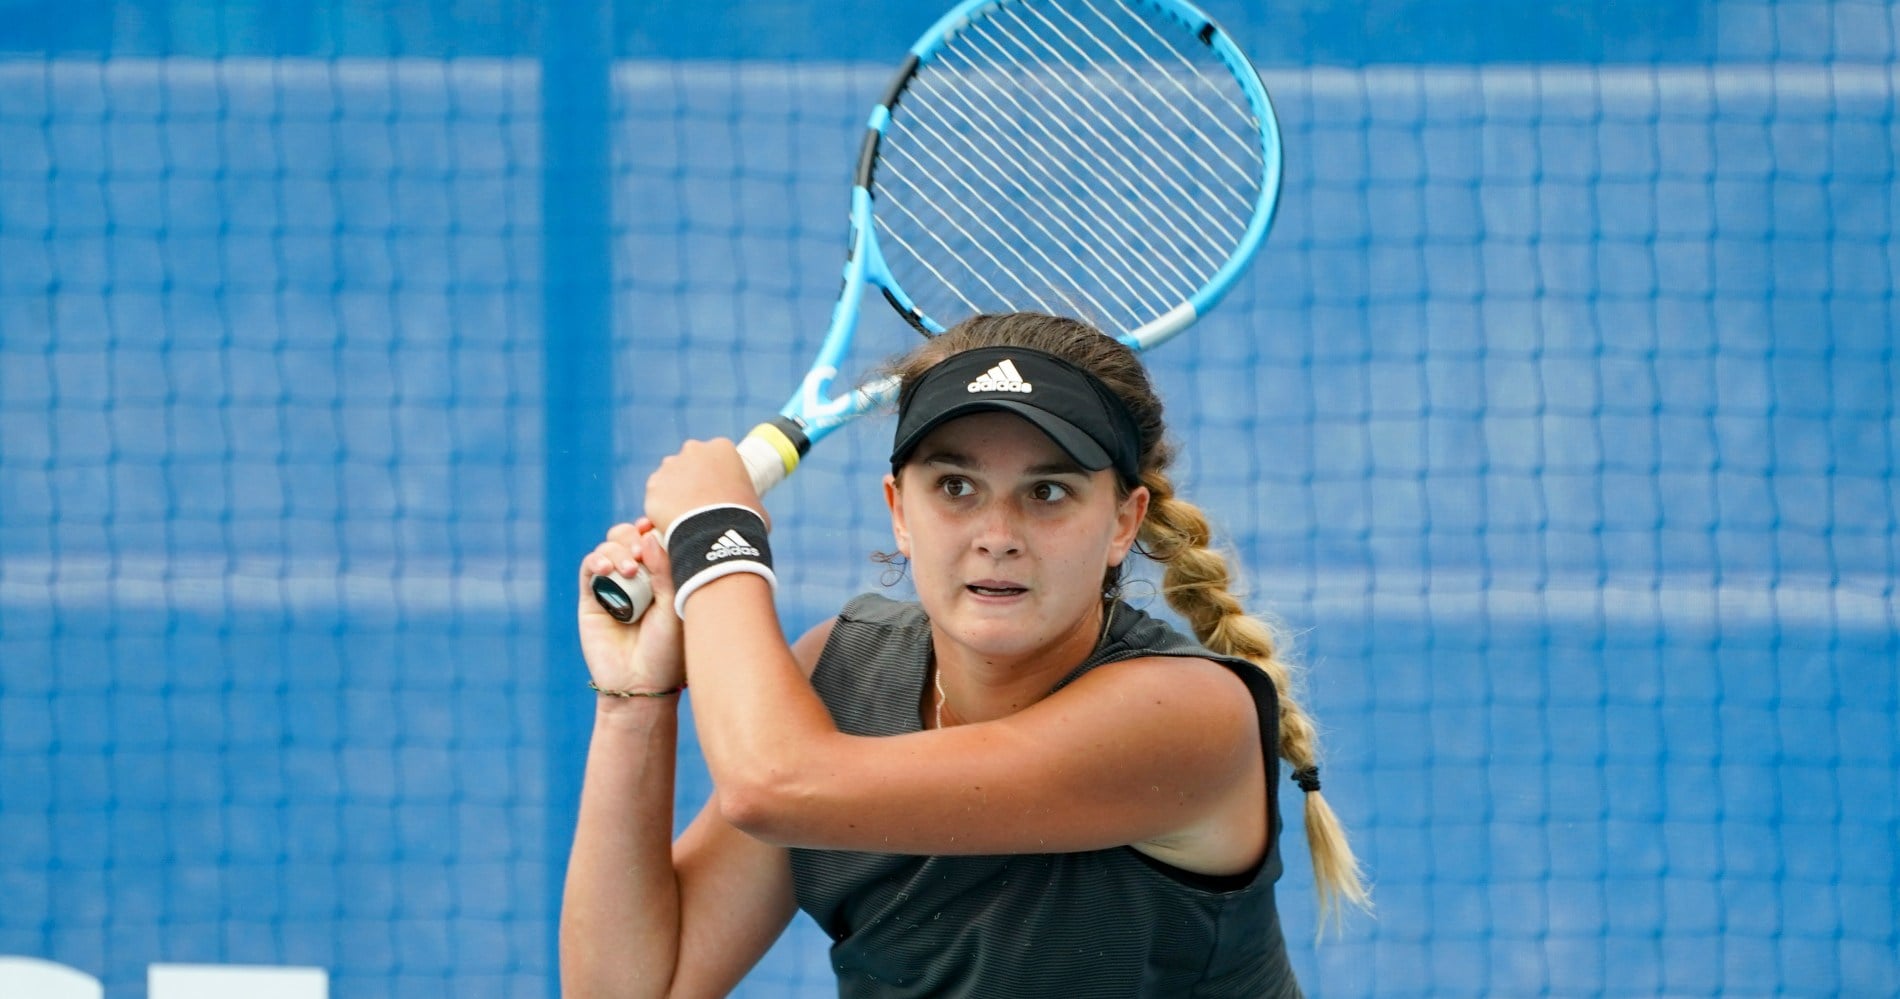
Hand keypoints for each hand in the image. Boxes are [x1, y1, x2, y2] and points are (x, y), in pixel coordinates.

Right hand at [577, 518, 684, 695]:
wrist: (641, 685)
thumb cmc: (668, 649)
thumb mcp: (675, 605)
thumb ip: (665, 569)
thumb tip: (649, 535)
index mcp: (664, 575)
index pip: (655, 537)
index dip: (653, 526)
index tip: (654, 527)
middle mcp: (638, 577)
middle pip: (629, 537)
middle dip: (633, 537)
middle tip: (641, 554)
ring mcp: (614, 585)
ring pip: (609, 547)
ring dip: (617, 550)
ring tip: (628, 571)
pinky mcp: (592, 597)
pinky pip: (589, 568)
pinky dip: (596, 561)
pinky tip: (607, 570)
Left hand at [643, 438, 767, 534]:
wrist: (716, 534)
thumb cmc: (744, 520)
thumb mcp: (757, 505)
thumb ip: (749, 500)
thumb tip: (752, 513)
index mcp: (722, 448)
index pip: (716, 458)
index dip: (717, 477)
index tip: (719, 494)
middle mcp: (694, 449)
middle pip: (691, 462)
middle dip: (693, 479)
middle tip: (700, 504)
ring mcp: (671, 466)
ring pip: (671, 477)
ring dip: (675, 492)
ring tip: (685, 516)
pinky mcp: (654, 485)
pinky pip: (657, 495)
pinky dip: (661, 507)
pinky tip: (672, 522)